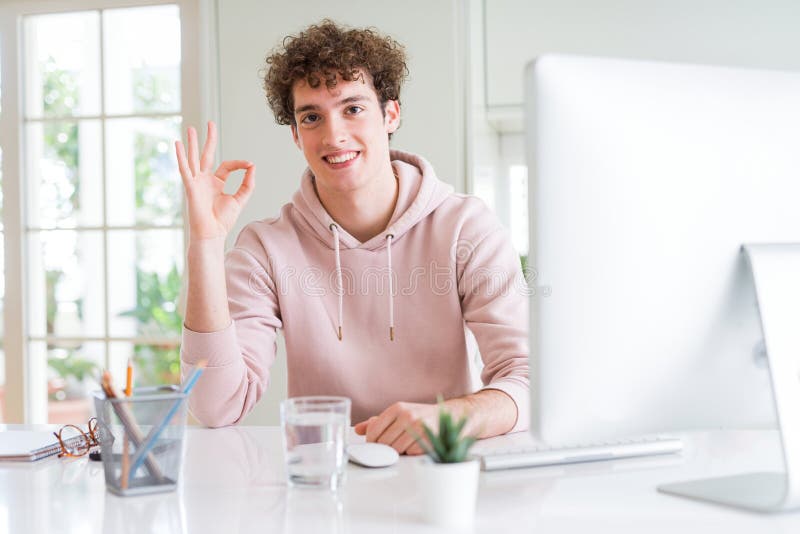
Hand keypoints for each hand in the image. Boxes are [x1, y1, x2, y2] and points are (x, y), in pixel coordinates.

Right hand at [176, 121, 255, 241]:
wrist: (212, 233)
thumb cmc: (223, 220)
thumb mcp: (240, 199)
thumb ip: (247, 183)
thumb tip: (253, 166)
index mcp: (216, 183)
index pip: (227, 166)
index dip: (239, 164)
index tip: (250, 165)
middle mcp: (205, 180)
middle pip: (207, 155)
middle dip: (209, 139)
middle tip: (210, 123)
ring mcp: (196, 182)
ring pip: (194, 158)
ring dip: (192, 143)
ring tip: (190, 128)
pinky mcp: (190, 186)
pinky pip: (185, 169)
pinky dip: (181, 157)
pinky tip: (177, 144)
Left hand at [354, 402, 440, 454]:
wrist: (449, 415)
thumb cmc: (420, 415)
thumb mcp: (398, 414)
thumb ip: (377, 422)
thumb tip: (357, 430)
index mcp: (397, 408)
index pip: (374, 430)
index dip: (372, 441)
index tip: (376, 443)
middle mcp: (408, 416)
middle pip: (383, 443)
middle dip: (386, 447)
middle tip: (395, 442)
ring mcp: (419, 428)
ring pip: (396, 450)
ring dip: (399, 450)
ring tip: (407, 442)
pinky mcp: (428, 440)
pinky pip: (410, 454)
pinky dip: (411, 452)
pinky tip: (417, 444)